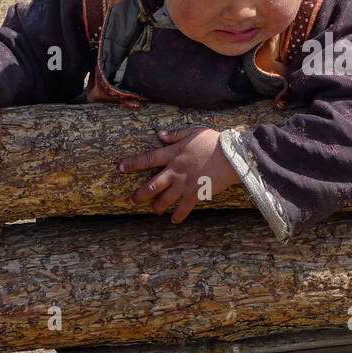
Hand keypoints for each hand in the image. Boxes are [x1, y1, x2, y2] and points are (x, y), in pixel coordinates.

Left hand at [119, 127, 241, 223]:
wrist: (231, 156)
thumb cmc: (214, 141)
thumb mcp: (193, 132)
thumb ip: (175, 134)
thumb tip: (160, 134)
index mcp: (173, 154)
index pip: (147, 159)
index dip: (132, 164)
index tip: (120, 168)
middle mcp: (175, 171)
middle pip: (152, 185)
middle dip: (140, 194)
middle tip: (132, 201)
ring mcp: (184, 184)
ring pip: (165, 199)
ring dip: (157, 206)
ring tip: (154, 210)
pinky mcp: (195, 193)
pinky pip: (183, 208)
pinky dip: (178, 215)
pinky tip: (174, 220)